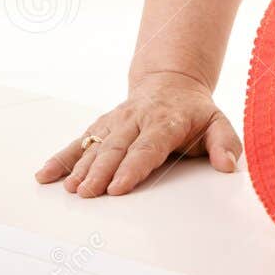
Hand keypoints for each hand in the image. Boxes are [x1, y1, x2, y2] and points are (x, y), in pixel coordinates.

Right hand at [33, 69, 242, 196]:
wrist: (171, 81)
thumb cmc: (195, 111)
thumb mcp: (218, 122)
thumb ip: (226, 143)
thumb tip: (228, 166)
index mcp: (166, 121)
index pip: (148, 146)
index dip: (133, 167)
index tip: (118, 187)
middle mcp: (137, 120)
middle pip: (117, 147)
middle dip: (101, 171)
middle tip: (88, 193)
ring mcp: (117, 121)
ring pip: (96, 144)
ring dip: (81, 167)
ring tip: (71, 188)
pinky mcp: (102, 125)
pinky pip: (79, 141)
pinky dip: (62, 157)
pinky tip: (46, 175)